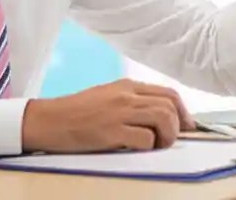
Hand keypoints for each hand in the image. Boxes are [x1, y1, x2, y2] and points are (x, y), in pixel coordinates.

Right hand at [21, 79, 195, 152]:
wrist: (49, 120)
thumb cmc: (76, 113)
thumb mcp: (107, 97)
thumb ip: (132, 102)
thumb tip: (159, 117)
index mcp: (127, 86)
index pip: (168, 94)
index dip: (183, 112)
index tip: (186, 126)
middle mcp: (126, 95)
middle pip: (170, 105)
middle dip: (178, 126)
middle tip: (169, 140)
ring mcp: (119, 112)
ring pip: (163, 119)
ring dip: (166, 137)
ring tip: (155, 146)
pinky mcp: (111, 131)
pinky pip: (145, 139)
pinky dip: (148, 147)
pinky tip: (136, 149)